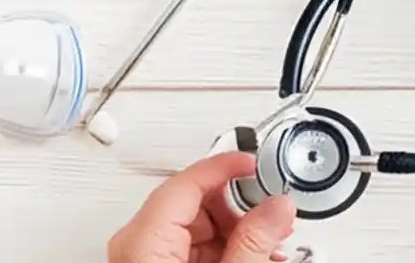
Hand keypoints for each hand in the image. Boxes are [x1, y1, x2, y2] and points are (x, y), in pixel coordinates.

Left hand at [109, 152, 297, 262]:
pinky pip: (192, 245)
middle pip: (195, 200)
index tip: (254, 161)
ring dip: (236, 229)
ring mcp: (143, 257)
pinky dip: (224, 247)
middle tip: (271, 215)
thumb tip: (277, 207)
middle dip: (239, 206)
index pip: (187, 179)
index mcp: (143, 240)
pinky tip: (250, 255)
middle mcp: (136, 245)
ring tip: (266, 244)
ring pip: (197, 223)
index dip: (226, 164)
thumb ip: (254, 242)